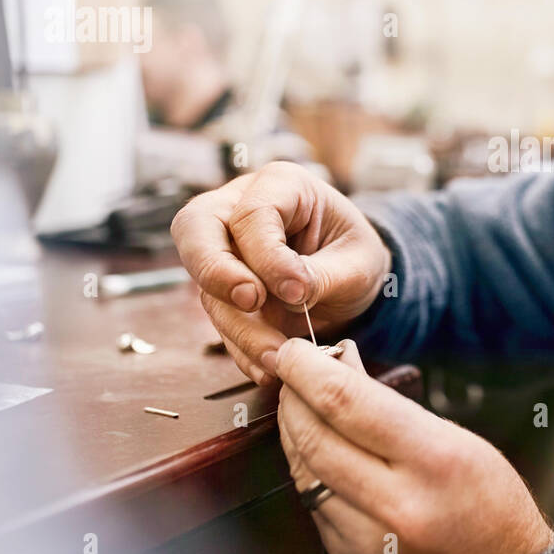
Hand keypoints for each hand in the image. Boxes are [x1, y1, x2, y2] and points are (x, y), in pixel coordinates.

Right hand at [170, 162, 391, 385]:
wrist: (355, 278)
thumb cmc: (356, 254)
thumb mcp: (358, 261)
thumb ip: (323, 273)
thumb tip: (290, 293)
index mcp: (281, 185)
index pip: (252, 213)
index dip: (267, 255)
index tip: (297, 290)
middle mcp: (239, 208)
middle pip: (195, 229)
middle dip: (217, 272)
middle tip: (251, 302)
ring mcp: (224, 249)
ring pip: (205, 285)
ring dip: (238, 326)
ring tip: (276, 356)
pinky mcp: (222, 289)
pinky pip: (218, 319)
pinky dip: (240, 347)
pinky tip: (265, 368)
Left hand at [276, 338, 553, 553]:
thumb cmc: (487, 498)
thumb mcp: (454, 437)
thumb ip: (391, 405)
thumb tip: (337, 364)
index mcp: (434, 461)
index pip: (346, 403)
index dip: (308, 369)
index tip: (295, 351)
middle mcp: (398, 505)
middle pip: (314, 437)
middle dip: (293, 396)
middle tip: (290, 371)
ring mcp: (369, 542)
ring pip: (304, 473)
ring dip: (294, 432)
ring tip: (301, 405)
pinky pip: (314, 507)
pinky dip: (311, 472)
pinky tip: (321, 454)